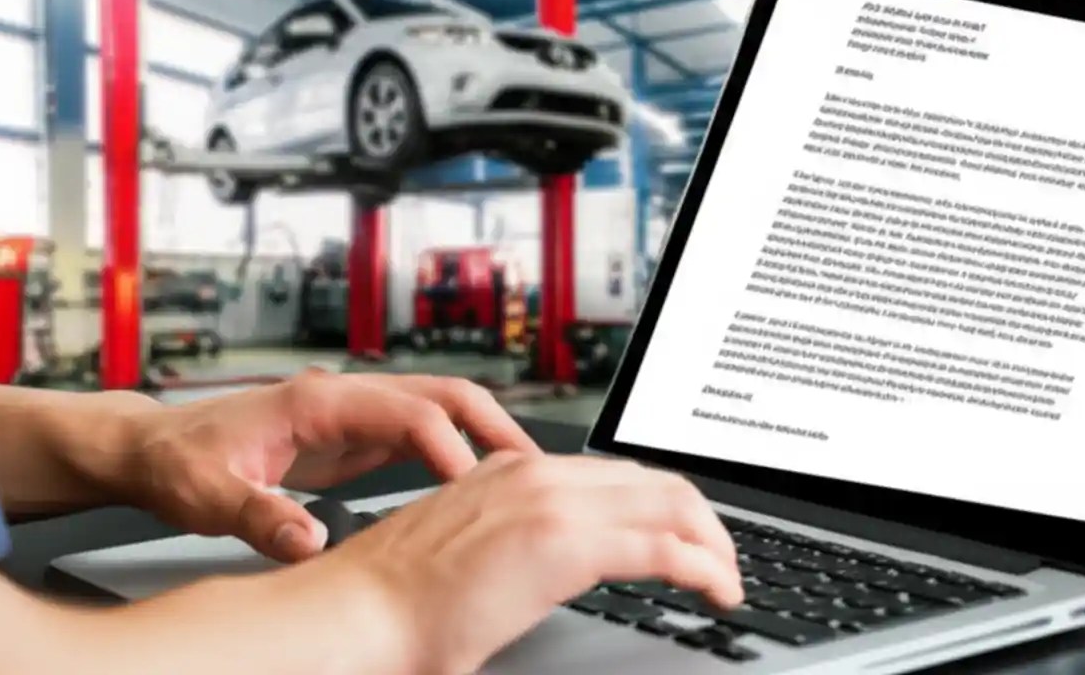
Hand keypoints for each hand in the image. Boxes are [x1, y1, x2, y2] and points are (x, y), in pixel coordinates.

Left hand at [117, 370, 538, 562]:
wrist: (157, 450)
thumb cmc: (179, 462)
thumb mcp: (207, 495)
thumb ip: (257, 516)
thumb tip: (309, 542)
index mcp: (318, 401)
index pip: (408, 412)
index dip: (448, 449)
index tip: (473, 489)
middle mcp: (347, 398)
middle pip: (443, 394)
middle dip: (493, 427)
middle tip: (533, 471)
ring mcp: (357, 415)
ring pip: (443, 411)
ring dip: (486, 438)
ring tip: (523, 481)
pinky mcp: (358, 438)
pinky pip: (426, 437)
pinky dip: (461, 456)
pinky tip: (479, 490)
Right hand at [327, 452, 743, 674]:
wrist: (356, 615)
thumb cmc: (396, 602)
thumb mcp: (469, 552)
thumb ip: (515, 544)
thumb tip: (545, 565)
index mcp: (514, 470)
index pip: (618, 472)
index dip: (667, 503)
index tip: (689, 538)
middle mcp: (537, 473)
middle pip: (654, 479)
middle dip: (702, 520)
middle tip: (722, 562)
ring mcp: (550, 502)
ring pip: (670, 504)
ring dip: (713, 543)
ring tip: (727, 581)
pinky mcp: (561, 544)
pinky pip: (662, 548)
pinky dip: (703, 567)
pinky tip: (716, 591)